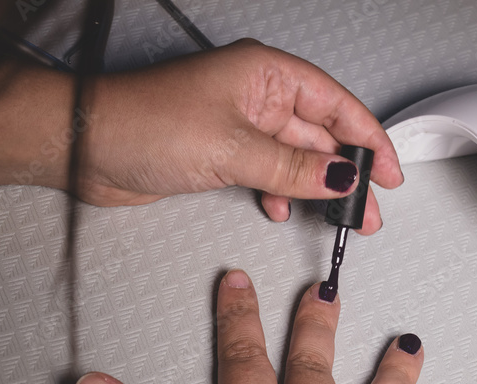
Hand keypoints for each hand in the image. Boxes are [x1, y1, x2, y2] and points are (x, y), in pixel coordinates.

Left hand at [76, 39, 403, 232]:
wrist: (86, 147)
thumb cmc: (143, 123)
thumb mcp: (234, 148)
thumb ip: (294, 166)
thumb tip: (340, 176)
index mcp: (265, 73)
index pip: (335, 103)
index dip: (368, 138)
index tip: (389, 171)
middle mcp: (255, 96)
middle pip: (319, 133)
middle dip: (345, 172)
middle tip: (367, 208)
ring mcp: (238, 126)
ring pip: (294, 157)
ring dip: (315, 188)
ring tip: (336, 217)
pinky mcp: (221, 154)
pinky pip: (267, 173)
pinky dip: (281, 192)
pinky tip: (283, 209)